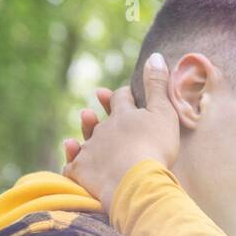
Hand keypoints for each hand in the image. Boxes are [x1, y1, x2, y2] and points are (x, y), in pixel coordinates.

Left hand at [62, 53, 179, 209]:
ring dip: (81, 139)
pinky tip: (72, 165)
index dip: (123, 97)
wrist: (135, 180)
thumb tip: (154, 55)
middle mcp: (103, 130)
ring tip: (76, 139)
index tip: (125, 96)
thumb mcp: (163, 113)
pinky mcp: (81, 171)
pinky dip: (73, 165)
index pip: (121, 99)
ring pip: (84, 143)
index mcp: (123, 115)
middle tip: (90, 113)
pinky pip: (73, 167)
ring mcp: (90, 150)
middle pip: (99, 121)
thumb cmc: (154, 147)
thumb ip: (157, 86)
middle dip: (96, 117)